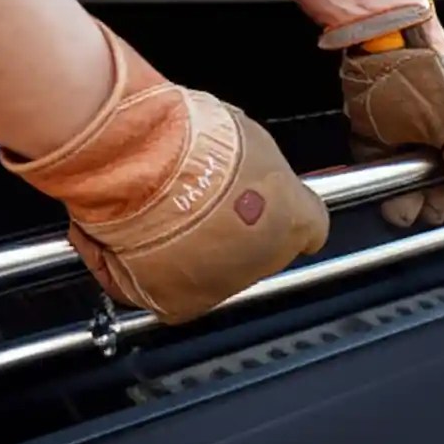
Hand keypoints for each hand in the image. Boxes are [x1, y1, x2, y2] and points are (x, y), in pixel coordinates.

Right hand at [3, 21, 328, 324]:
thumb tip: (246, 166)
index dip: (282, 213)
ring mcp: (222, 286)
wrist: (143, 161)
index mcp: (297, 220)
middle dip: (230, 232)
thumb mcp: (248, 139)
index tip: (267, 205)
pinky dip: (147, 269)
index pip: (309, 227)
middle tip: (198, 203)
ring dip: (188, 252)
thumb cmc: (194, 141)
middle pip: (254, 252)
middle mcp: (265, 261)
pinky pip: (164, 288)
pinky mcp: (177, 304)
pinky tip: (133, 238)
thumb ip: (257, 166)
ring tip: (157, 216)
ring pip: (208, 273)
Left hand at [319, 3, 443, 226]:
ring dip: (404, 201)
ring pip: (406, 184)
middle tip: (426, 209)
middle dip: (431, 204)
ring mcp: (405, 136)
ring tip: (402, 207)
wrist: (378, 38)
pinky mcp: (373, 137)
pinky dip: (380, 184)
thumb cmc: (426, 67)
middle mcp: (437, 135)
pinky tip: (384, 193)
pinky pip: (378, 169)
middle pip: (436, 186)